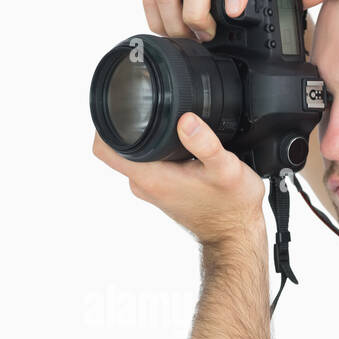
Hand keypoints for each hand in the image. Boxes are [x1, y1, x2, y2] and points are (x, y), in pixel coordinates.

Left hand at [93, 112, 265, 246]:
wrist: (235, 234)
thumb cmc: (231, 206)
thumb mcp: (226, 169)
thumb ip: (205, 144)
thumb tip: (187, 120)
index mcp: (151, 178)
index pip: (104, 150)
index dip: (103, 124)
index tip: (118, 105)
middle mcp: (144, 185)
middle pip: (116, 148)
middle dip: (127, 124)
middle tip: (152, 107)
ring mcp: (151, 189)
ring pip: (134, 155)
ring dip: (144, 137)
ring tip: (168, 124)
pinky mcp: (161, 190)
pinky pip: (147, 164)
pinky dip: (156, 150)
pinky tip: (177, 144)